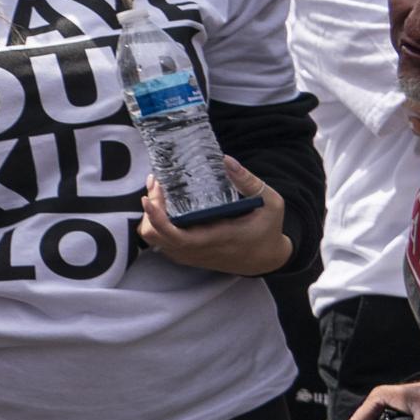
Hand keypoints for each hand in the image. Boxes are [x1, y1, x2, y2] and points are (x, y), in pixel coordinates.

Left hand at [139, 156, 289, 275]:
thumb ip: (249, 182)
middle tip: (156, 185)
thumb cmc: (268, 229)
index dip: (156, 218)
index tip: (151, 196)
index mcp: (217, 237)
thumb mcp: (270, 203)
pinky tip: (164, 205)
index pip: (175, 235)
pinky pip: (161, 242)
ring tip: (158, 192)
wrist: (267, 260)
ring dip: (150, 217)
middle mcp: (198, 249)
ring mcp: (190, 255)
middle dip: (149, 211)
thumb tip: (226, 160)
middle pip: (154, 236)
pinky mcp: (188, 256)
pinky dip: (156, 224)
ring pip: (154, 240)